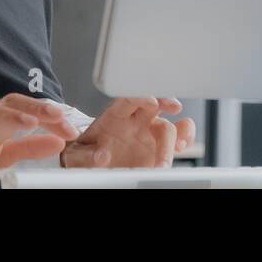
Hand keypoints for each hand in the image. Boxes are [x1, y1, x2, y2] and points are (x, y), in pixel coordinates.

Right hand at [0, 92, 78, 186]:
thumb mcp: (3, 154)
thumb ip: (30, 147)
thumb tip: (58, 139)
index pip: (29, 111)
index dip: (50, 116)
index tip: (71, 127)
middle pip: (11, 104)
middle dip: (35, 107)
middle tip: (56, 114)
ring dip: (9, 116)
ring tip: (29, 122)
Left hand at [60, 97, 195, 167]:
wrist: (94, 166)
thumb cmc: (85, 154)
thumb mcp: (77, 153)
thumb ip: (86, 154)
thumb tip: (101, 155)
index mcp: (115, 115)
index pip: (128, 98)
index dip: (140, 95)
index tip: (150, 99)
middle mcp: (135, 120)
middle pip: (154, 102)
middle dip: (165, 100)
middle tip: (173, 106)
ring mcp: (149, 133)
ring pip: (169, 124)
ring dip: (175, 134)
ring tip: (173, 150)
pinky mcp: (159, 148)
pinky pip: (177, 139)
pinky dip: (184, 140)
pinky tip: (181, 146)